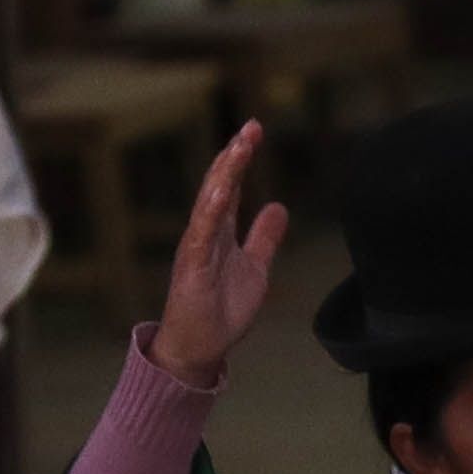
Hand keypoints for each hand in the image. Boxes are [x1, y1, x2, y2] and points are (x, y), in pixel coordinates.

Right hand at [149, 124, 285, 381]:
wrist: (201, 346)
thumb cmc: (221, 308)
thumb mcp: (256, 266)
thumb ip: (264, 237)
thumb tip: (278, 206)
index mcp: (220, 232)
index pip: (231, 187)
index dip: (241, 159)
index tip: (254, 130)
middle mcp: (205, 234)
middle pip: (219, 187)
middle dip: (233, 156)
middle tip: (250, 127)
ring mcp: (197, 249)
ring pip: (209, 204)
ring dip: (224, 175)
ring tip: (238, 147)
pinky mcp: (193, 268)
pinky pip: (202, 235)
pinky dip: (211, 211)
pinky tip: (223, 190)